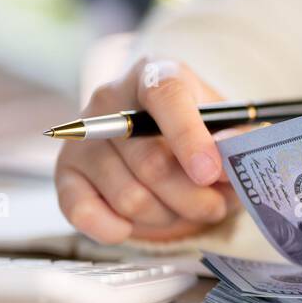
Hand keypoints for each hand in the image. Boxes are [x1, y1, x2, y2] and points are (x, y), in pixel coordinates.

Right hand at [55, 58, 238, 242]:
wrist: (161, 136)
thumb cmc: (200, 129)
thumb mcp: (228, 125)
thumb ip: (236, 139)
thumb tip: (227, 158)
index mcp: (155, 74)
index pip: (166, 96)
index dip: (190, 138)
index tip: (211, 173)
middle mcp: (111, 99)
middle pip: (151, 162)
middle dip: (193, 197)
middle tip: (217, 205)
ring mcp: (84, 136)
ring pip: (129, 197)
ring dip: (168, 216)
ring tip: (188, 208)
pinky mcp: (65, 172)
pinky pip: (82, 212)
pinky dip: (115, 229)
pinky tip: (136, 224)